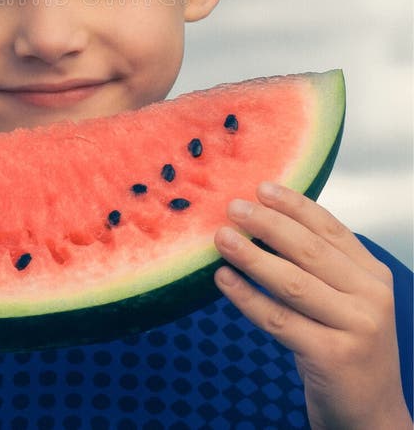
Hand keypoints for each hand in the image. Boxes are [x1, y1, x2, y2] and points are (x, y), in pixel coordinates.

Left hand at [213, 182, 410, 429]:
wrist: (371, 415)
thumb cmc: (346, 347)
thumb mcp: (345, 300)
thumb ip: (319, 266)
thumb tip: (262, 220)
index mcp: (372, 275)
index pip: (330, 229)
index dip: (294, 205)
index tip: (261, 186)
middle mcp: (370, 297)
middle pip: (309, 251)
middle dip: (267, 224)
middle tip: (233, 207)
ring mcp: (355, 328)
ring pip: (292, 283)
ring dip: (251, 257)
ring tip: (221, 238)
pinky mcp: (332, 356)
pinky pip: (279, 320)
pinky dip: (246, 297)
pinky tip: (223, 279)